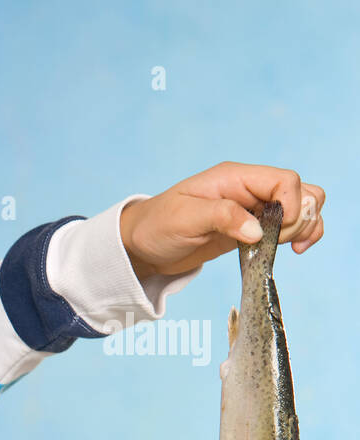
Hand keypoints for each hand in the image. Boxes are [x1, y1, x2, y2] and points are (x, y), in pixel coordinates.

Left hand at [118, 161, 324, 280]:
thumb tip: (258, 231)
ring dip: (307, 227)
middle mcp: (250, 189)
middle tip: (278, 243)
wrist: (143, 245)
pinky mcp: (253, 229)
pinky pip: (291, 227)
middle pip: (303, 192)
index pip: (284, 180)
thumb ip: (222, 217)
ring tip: (291, 248)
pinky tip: (293, 251)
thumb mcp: (184, 219)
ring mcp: (254, 209)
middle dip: (301, 218)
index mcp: (235, 178)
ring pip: (304, 207)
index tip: (277, 231)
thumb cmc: (157, 226)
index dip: (292, 204)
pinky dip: (301, 236)